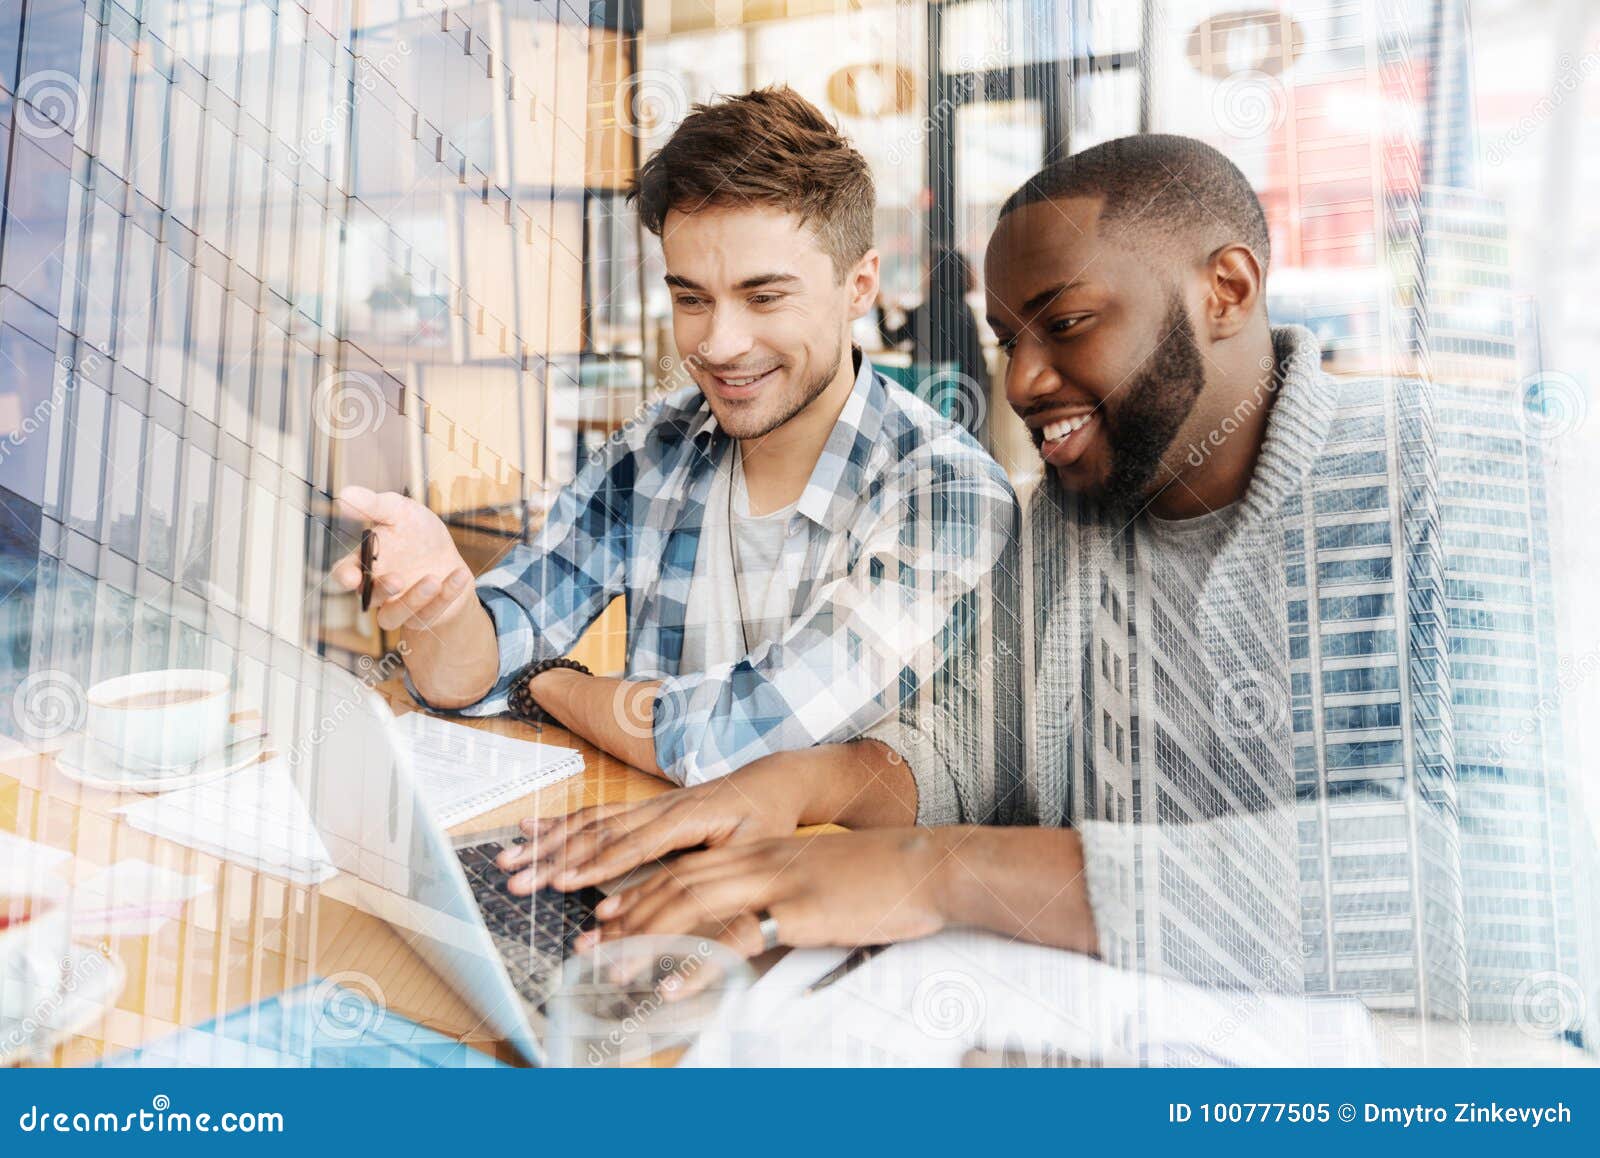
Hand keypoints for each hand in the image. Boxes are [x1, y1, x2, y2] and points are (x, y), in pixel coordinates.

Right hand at [331, 486, 474, 631]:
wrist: (448, 558)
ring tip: (433, 579)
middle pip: (368, 598)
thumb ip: (374, 505)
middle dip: (382, 590)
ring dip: (413, 600)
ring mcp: (398, 607)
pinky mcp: (422, 618)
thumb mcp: (400, 512)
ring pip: (393, 617)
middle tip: (397, 579)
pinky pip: (429, 615)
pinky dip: (445, 596)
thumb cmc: (417, 533)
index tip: (350, 576)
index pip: (345, 573)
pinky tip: (459, 575)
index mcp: (364, 563)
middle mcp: (376, 589)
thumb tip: (344, 495)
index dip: (344, 576)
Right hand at [496, 760, 809, 894]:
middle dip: (553, 859)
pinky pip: (594, 813)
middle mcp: (659, 807)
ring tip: (508, 859)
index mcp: (687, 816)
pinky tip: (529, 830)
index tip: (564, 882)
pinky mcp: (641, 808)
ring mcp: (646, 804)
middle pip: (598, 833)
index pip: (634, 844)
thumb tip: (694, 914)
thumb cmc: (767, 818)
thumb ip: (726, 875)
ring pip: (588, 822)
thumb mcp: (757, 849)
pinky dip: (558, 823)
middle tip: (517, 880)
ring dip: (545, 843)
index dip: (598, 864)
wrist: (772, 781)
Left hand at [576, 828, 953, 957]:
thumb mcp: (821, 881)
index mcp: (764, 851)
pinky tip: (675, 984)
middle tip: (589, 944)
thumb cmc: (883, 878)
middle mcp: (761, 859)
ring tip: (613, 967)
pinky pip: (737, 936)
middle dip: (628, 915)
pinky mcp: (799, 909)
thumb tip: (758, 929)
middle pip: (677, 882)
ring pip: (694, 903)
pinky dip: (699, 960)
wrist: (931, 865)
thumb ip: (784, 897)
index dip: (642, 890)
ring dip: (647, 938)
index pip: (687, 867)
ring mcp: (778, 880)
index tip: (608, 914)